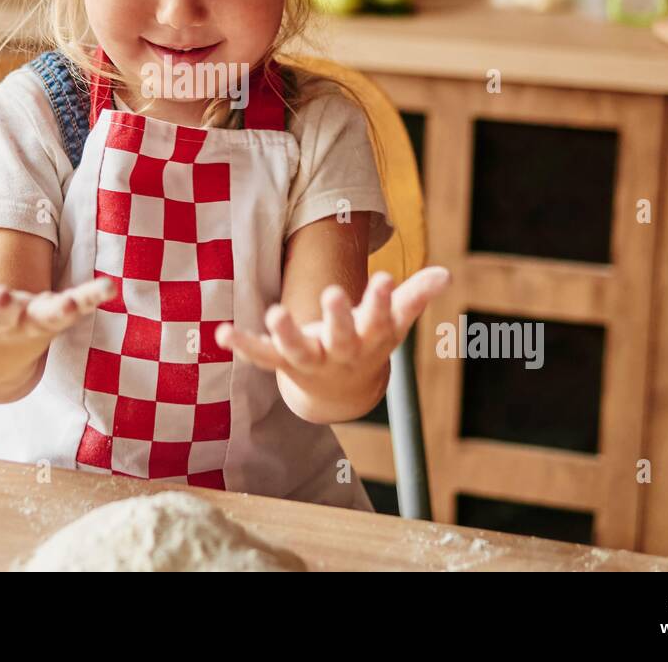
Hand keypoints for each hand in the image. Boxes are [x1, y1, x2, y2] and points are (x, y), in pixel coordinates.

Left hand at [213, 267, 451, 394]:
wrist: (341, 393)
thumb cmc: (370, 343)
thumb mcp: (394, 323)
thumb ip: (415, 296)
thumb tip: (446, 274)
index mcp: (371, 337)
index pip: (381, 319)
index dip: (384, 301)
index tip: (384, 278)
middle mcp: (341, 352)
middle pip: (341, 336)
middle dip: (338, 317)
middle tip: (333, 293)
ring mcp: (312, 359)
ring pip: (299, 350)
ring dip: (286, 332)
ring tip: (274, 312)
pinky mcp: (284, 362)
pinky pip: (261, 356)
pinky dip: (242, 345)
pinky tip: (220, 332)